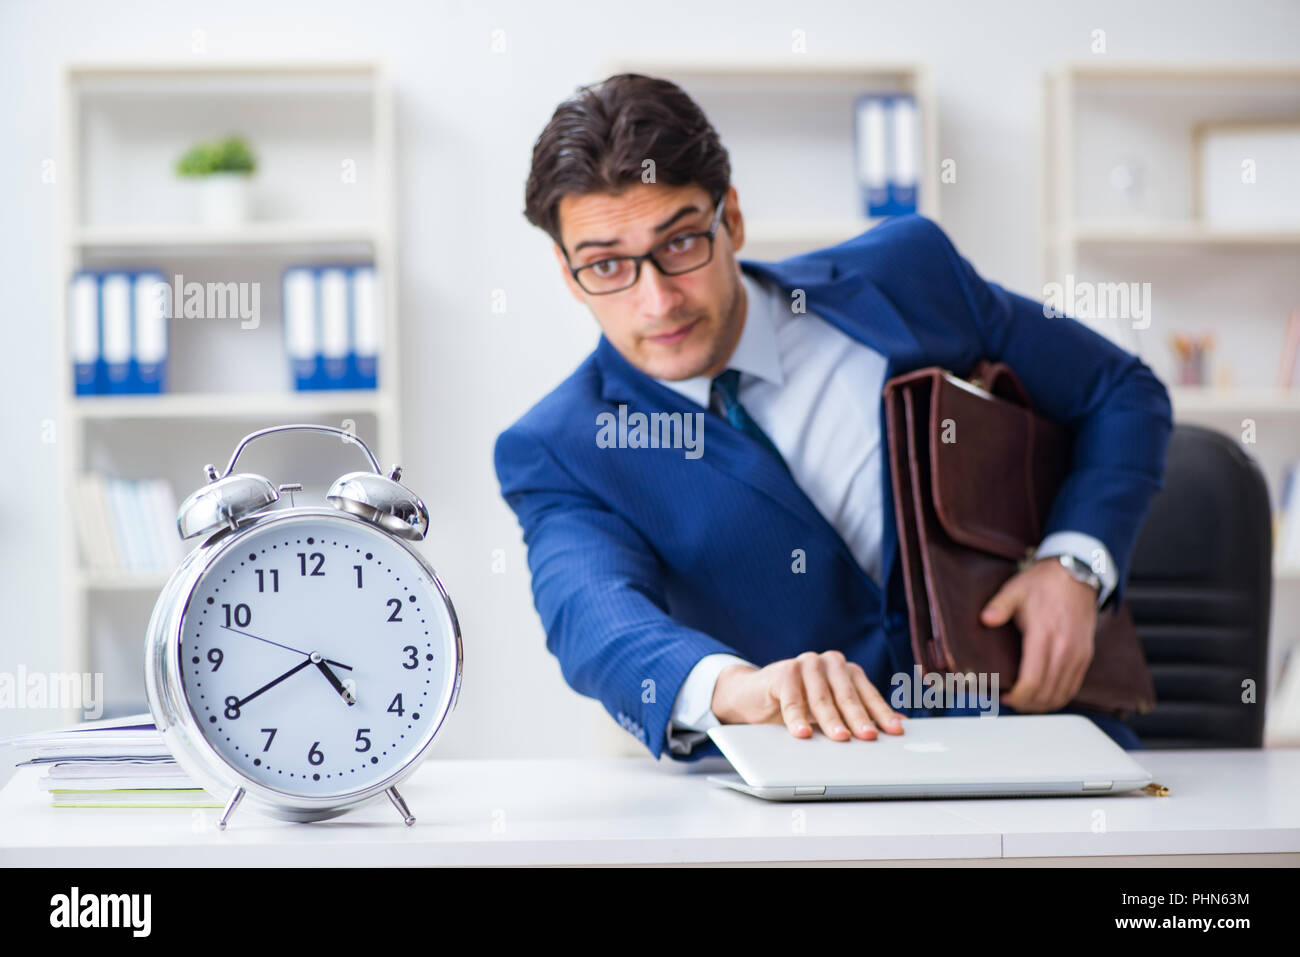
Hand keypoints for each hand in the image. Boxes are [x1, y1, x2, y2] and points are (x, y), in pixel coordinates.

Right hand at [710, 650, 905, 740]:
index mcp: (846, 671)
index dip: (881, 713)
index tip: (894, 731)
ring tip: (840, 738)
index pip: (868, 694)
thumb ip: (856, 714)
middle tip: (869, 737)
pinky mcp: (783, 671)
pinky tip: (802, 732)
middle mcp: (829, 663)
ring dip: (831, 720)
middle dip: (859, 718)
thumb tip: (897, 726)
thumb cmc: (798, 704)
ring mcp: (806, 664)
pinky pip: (792, 697)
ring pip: (822, 697)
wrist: (755, 695)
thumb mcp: (830, 711)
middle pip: (847, 694)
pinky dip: (796, 717)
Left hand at [980, 557, 1097, 712]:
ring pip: (1062, 694)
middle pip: (1046, 693)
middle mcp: (1065, 649)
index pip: (1032, 681)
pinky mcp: (1085, 655)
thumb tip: (984, 620)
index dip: (1017, 696)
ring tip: (1024, 700)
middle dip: (1026, 704)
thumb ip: (998, 606)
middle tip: (1009, 701)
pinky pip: (1074, 686)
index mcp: (1044, 635)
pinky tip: (1043, 694)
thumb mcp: (1015, 589)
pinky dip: (1058, 696)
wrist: (1076, 574)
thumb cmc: (1042, 583)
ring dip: (1042, 704)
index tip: (1003, 696)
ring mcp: (1078, 654)